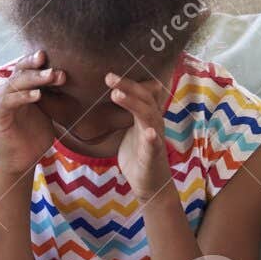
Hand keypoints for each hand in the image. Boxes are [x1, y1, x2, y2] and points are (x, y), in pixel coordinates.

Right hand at [0, 50, 57, 178]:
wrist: (20, 164)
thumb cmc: (33, 138)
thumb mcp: (46, 112)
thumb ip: (51, 96)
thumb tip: (70, 78)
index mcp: (16, 90)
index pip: (25, 68)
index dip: (38, 61)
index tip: (57, 56)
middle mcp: (4, 93)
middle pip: (19, 71)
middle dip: (36, 66)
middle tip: (52, 62)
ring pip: (15, 84)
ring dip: (34, 79)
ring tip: (52, 76)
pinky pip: (9, 102)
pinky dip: (23, 96)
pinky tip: (38, 95)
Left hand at [106, 72, 172, 204]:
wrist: (151, 185)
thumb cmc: (138, 156)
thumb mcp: (128, 131)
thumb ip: (122, 114)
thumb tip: (105, 98)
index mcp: (146, 118)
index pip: (140, 94)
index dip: (128, 83)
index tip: (109, 75)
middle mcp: (153, 124)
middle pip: (145, 99)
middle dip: (128, 86)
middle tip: (109, 77)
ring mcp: (155, 140)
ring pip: (149, 117)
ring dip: (134, 104)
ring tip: (117, 94)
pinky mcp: (153, 157)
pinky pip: (154, 146)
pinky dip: (153, 138)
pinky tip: (150, 133)